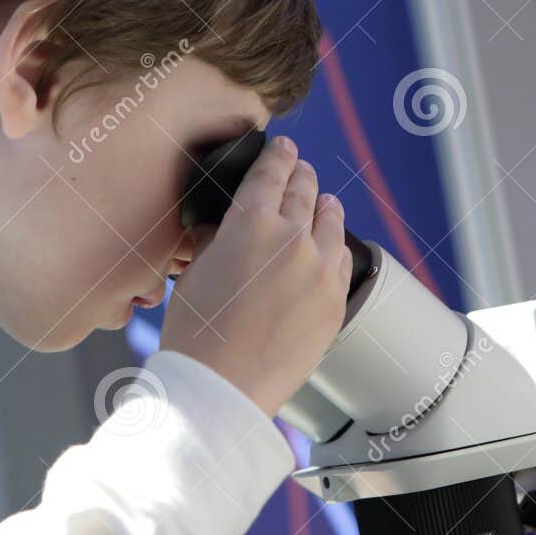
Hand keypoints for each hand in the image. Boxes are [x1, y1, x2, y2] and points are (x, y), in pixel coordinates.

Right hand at [161, 135, 350, 416]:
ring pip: (331, 221)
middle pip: (304, 190)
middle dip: (300, 174)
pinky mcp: (335, 301)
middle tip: (300, 167)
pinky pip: (342, 260)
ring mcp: (320, 269)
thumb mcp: (192, 276)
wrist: (224, 387)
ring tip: (323, 200)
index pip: (270, 173)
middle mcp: (293, 238)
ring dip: (324, 205)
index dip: (278, 154)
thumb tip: (218, 231)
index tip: (283, 147)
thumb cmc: (198, 336)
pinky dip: (336, 245)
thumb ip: (212, 243)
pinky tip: (333, 245)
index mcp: (251, 222)